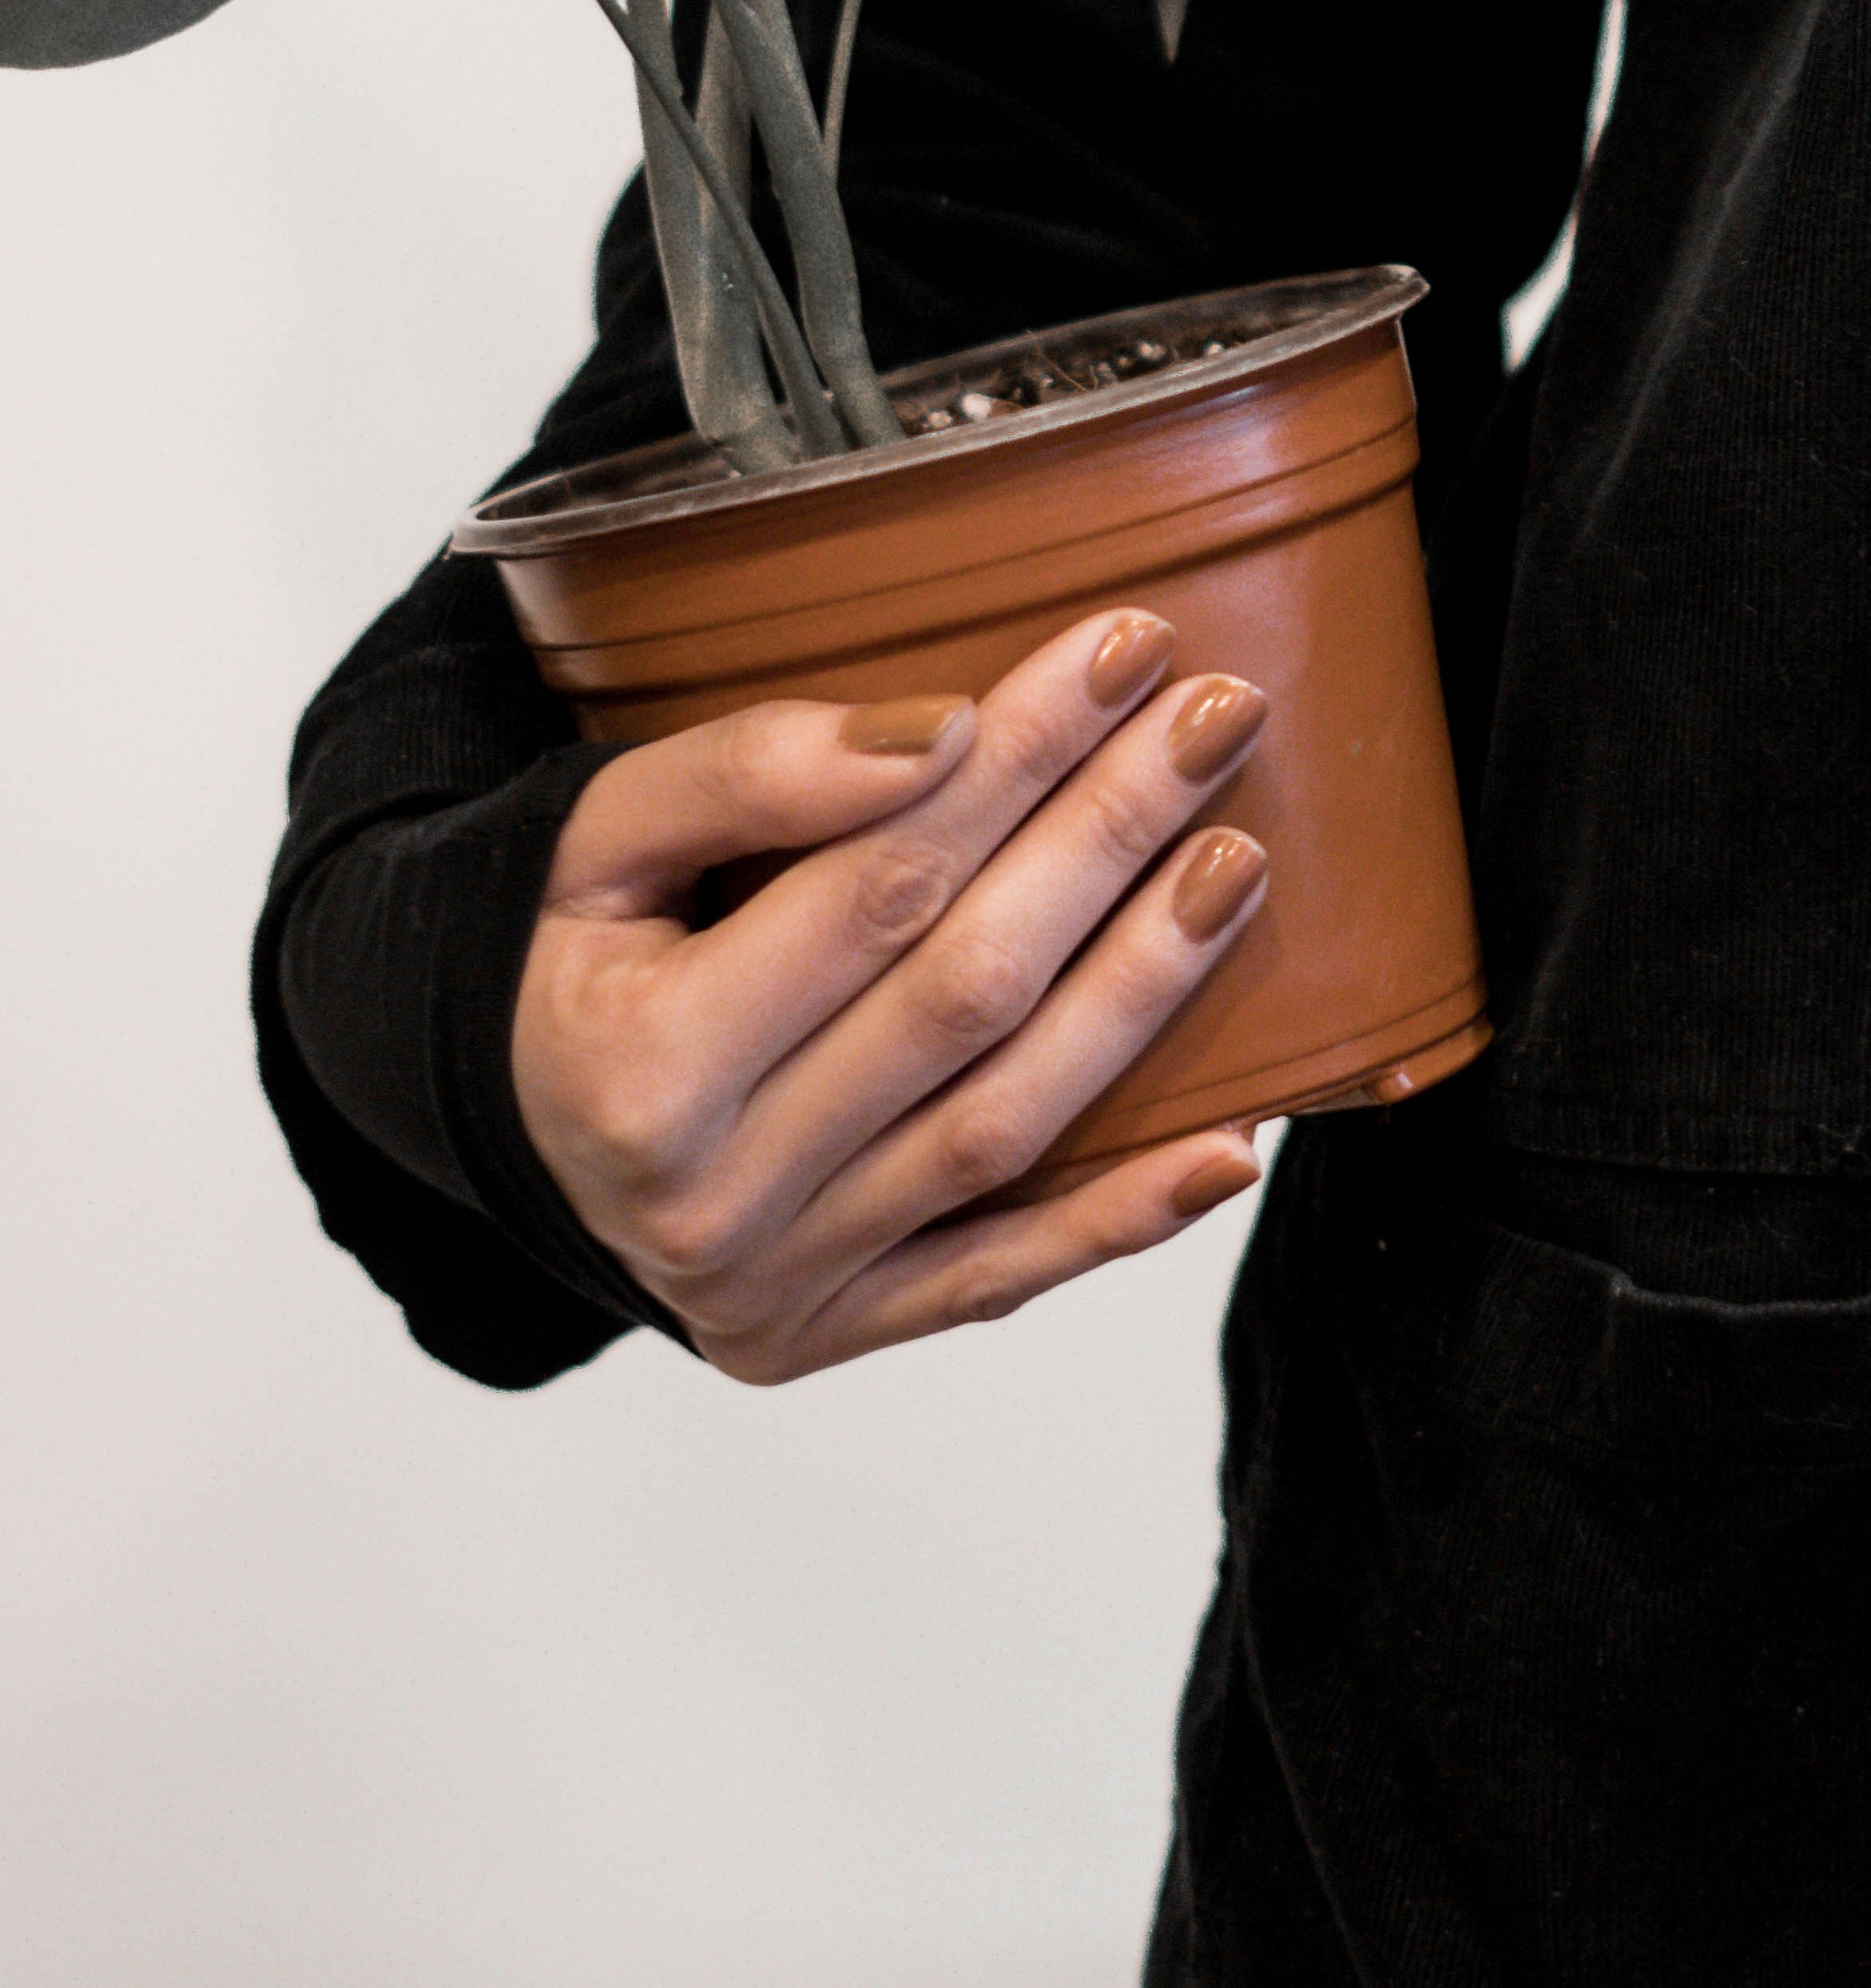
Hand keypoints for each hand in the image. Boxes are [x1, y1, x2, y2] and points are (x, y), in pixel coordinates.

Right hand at [513, 605, 1272, 1380]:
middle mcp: (707, 1198)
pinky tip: (1235, 1141)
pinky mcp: (831, 1336)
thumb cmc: (577, 956)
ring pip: (1005, 1126)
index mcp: (636, 1065)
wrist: (516, 1125)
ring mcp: (778, 1285)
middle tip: (1216, 716)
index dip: (1012, 762)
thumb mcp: (596, 838)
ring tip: (1237, 862)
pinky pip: (1004, 1276)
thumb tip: (934, 734)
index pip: (876, 886)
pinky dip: (1125, 1215)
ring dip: (1144, 991)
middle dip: (1106, 839)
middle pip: (963, 993)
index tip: (1119, 652)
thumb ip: (741, 773)